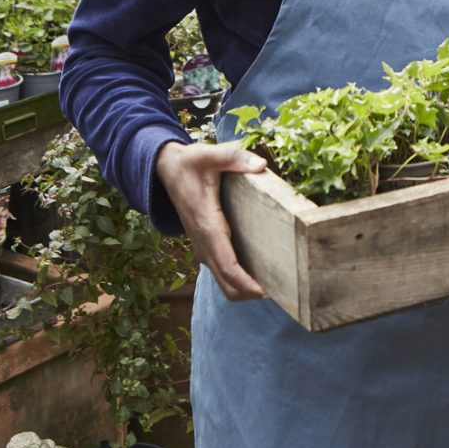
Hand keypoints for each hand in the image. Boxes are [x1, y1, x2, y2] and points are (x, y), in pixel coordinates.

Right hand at [154, 140, 267, 300]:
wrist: (166, 169)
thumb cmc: (190, 163)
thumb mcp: (210, 154)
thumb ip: (234, 157)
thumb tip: (260, 164)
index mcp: (208, 226)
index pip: (227, 266)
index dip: (247, 283)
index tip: (268, 291)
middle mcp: (204, 243)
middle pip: (227, 283)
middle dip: (251, 293)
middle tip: (283, 291)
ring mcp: (203, 247)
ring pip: (224, 281)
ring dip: (245, 288)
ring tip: (276, 283)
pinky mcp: (205, 245)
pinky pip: (222, 271)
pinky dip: (239, 278)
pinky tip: (260, 271)